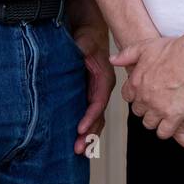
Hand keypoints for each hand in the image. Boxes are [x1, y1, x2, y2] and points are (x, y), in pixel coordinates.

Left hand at [71, 24, 116, 154]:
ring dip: (88, 135)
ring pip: (95, 118)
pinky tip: (79, 140)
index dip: (90, 116)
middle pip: (98, 115)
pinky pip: (89, 114)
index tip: (81, 129)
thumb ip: (83, 47)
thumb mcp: (85, 40)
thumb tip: (79, 51)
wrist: (89, 32)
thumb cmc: (88, 37)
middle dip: (90, 133)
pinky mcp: (89, 95)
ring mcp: (96, 93)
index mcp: (104, 79)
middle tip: (79, 148)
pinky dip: (86, 128)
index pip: (98, 101)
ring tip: (79, 151)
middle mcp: (102, 89)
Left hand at [111, 36, 183, 139]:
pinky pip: (163, 132)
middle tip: (157, 102)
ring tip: (165, 114)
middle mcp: (144, 98)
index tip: (145, 93)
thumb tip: (113, 60)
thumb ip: (127, 54)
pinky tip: (173, 123)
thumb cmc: (174, 50)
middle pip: (138, 111)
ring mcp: (158, 109)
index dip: (136, 95)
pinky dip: (166, 130)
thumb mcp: (145, 46)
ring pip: (149, 123)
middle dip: (146, 108)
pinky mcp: (173, 117)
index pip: (128, 97)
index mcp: (136, 82)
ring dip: (155, 120)